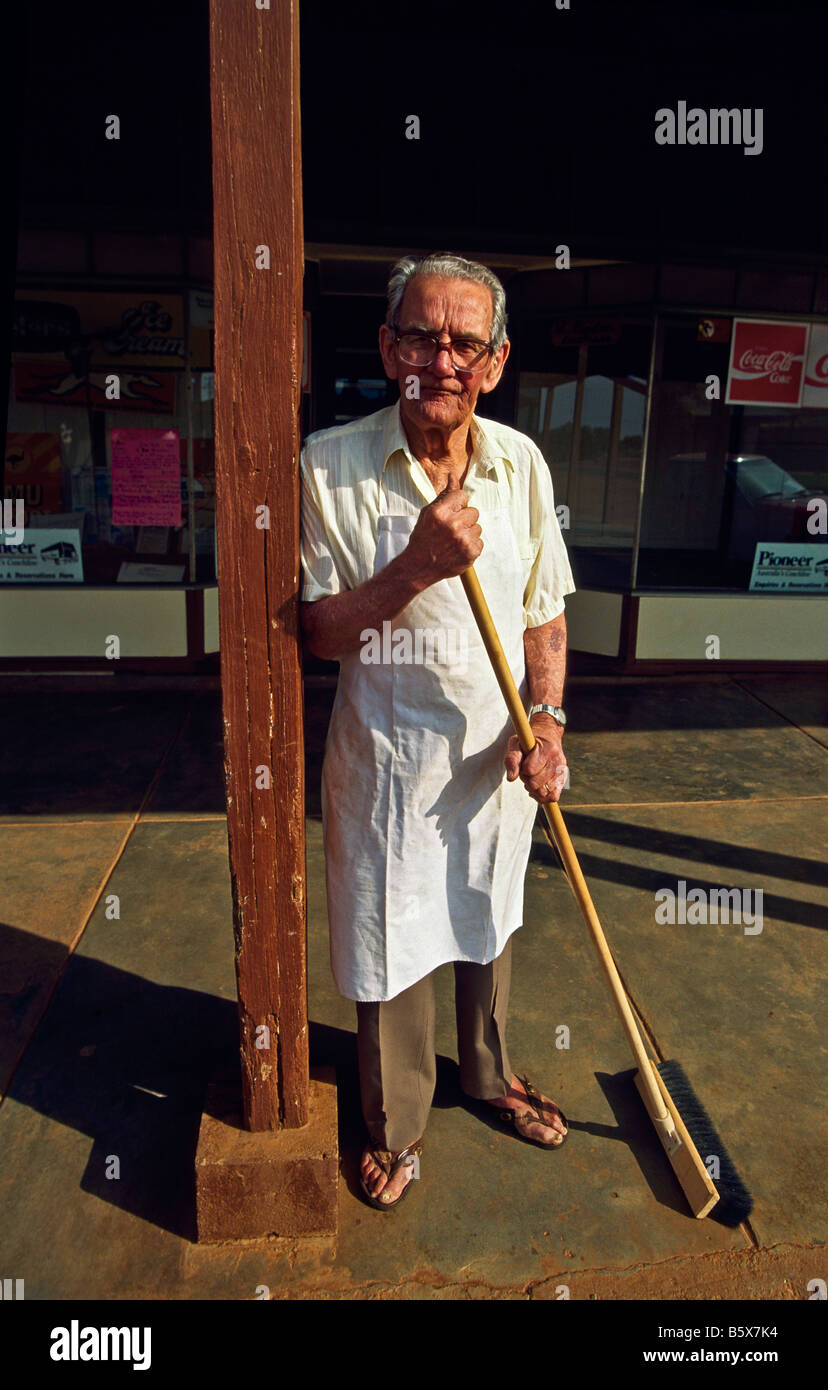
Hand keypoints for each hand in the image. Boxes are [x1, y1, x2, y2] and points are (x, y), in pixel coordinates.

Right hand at [402, 472, 482, 587]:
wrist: (419, 566)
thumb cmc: (423, 537)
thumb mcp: (429, 513)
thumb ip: (444, 495)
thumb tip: (453, 476)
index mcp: (441, 512)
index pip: (462, 496)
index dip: (457, 504)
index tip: (450, 514)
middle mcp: (453, 525)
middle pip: (473, 512)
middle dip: (464, 519)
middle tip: (451, 529)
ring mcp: (463, 540)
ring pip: (478, 527)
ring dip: (468, 533)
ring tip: (454, 540)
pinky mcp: (471, 553)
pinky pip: (480, 542)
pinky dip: (471, 546)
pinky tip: (458, 549)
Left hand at [504, 715, 567, 803]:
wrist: (548, 735)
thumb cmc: (529, 740)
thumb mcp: (517, 743)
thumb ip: (512, 759)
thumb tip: (511, 778)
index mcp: (547, 749)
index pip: (530, 770)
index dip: (522, 769)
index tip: (523, 763)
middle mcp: (557, 760)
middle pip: (536, 783)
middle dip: (526, 780)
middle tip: (526, 771)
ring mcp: (562, 771)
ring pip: (544, 792)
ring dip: (533, 788)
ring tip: (531, 778)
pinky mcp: (563, 779)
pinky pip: (553, 796)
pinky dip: (543, 797)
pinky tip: (537, 789)